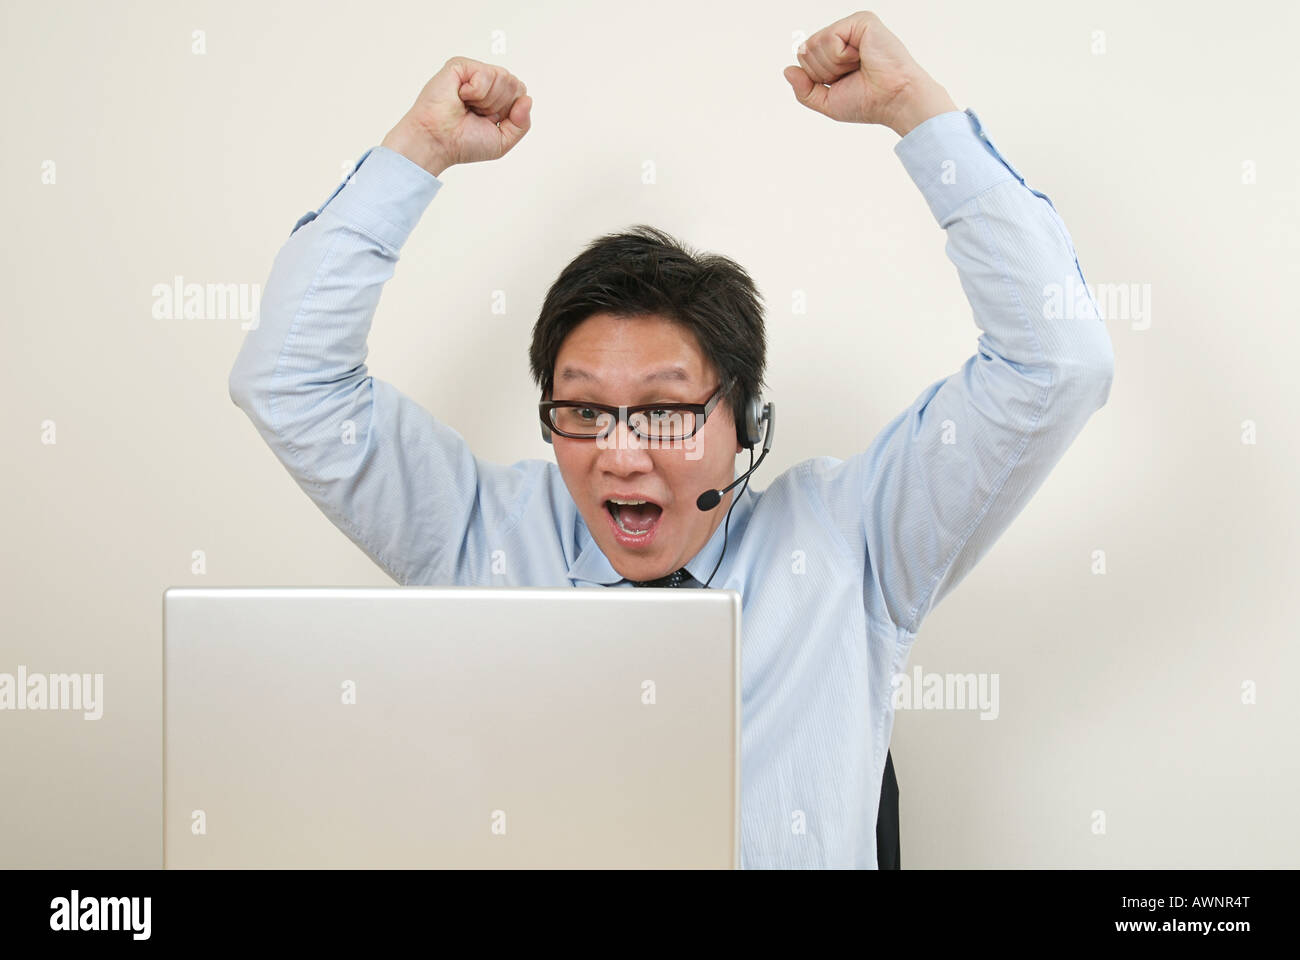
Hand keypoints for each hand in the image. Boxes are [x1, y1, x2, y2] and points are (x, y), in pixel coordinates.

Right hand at [381, 57, 531, 175]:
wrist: (438, 142)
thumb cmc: (463, 143)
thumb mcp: (503, 141)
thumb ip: (522, 123)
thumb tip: (527, 99)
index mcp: (496, 98)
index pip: (521, 93)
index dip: (510, 112)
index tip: (489, 122)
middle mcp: (485, 83)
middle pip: (515, 84)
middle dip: (499, 105)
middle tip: (476, 114)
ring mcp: (473, 73)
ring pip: (503, 77)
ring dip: (487, 100)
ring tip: (468, 106)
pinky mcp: (460, 66)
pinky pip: (485, 73)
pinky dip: (476, 92)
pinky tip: (460, 97)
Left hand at [783, 11, 956, 136]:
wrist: (894, 100)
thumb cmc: (869, 102)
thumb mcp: (827, 102)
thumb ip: (804, 90)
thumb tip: (787, 70)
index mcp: (836, 53)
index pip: (804, 58)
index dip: (816, 77)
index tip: (842, 82)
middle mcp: (843, 37)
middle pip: (806, 50)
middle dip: (824, 71)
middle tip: (852, 74)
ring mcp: (852, 27)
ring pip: (814, 44)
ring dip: (833, 65)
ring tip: (859, 66)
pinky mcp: (861, 21)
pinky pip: (829, 37)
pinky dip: (841, 55)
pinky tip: (861, 57)